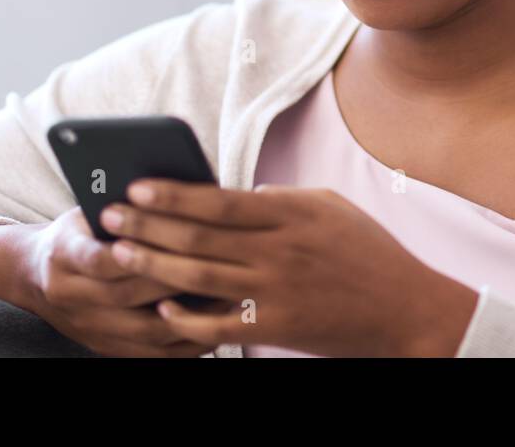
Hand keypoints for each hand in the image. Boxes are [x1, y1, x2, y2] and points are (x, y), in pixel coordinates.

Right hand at [19, 206, 218, 356]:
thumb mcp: (86, 212)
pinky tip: (211, 328)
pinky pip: (148, 355)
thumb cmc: (77, 232)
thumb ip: (122, 206)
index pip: (101, 258)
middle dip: (174, 282)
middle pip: (126, 295)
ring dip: (187, 318)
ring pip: (142, 331)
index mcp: (63, 254)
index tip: (180, 241)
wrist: (32, 276)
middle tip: (218, 270)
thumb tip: (180, 190)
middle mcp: (69, 295)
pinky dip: (183, 343)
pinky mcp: (102, 347)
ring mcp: (85, 327)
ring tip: (224, 300)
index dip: (139, 251)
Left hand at [100, 181, 479, 356]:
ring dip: (152, 265)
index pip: (218, 201)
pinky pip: (218, 325)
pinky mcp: (276, 328)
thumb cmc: (367, 252)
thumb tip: (240, 195)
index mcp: (292, 214)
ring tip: (119, 254)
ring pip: (199, 278)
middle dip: (146, 226)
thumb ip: (282, 199)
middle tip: (108, 217)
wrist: (406, 309)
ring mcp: (276, 292)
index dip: (172, 194)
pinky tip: (160, 306)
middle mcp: (279, 251)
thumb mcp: (330, 208)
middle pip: (198, 238)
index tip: (136, 186)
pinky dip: (185, 317)